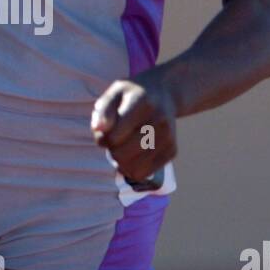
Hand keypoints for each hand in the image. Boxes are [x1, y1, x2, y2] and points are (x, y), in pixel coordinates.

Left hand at [90, 69, 176, 184]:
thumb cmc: (130, 97)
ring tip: (123, 146)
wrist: (162, 94)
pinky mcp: (172, 151)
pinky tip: (134, 154)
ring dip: (121, 161)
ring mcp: (168, 136)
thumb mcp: (114, 94)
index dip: (103, 137)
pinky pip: (143, 174)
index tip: (105, 130)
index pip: (114, 136)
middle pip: (121, 154)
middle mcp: (159, 119)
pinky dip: (133, 168)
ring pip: (132, 168)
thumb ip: (103, 111)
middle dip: (111, 150)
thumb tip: (98, 128)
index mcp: (142, 102)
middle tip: (114, 139)